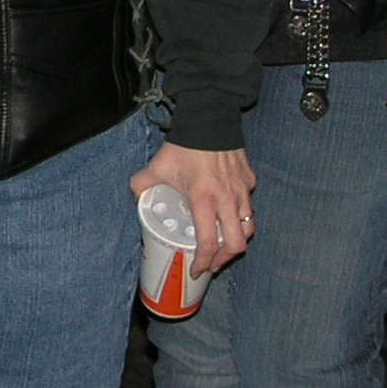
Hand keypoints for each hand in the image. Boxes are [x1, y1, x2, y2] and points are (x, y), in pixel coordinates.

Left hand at [133, 139, 255, 275]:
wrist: (210, 117)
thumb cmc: (185, 144)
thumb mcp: (157, 166)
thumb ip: (142, 184)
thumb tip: (135, 198)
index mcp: (204, 201)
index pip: (208, 244)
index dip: (202, 263)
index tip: (196, 270)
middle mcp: (227, 200)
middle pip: (236, 245)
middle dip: (224, 260)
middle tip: (211, 264)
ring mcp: (242, 190)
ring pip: (248, 227)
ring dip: (236, 241)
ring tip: (223, 246)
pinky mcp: (250, 180)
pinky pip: (249, 205)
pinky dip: (240, 215)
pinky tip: (228, 214)